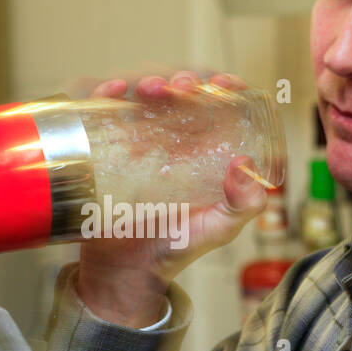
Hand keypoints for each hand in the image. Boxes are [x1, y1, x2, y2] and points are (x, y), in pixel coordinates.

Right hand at [77, 69, 268, 312]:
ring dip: (151, 82)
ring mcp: (140, 142)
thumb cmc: (177, 247)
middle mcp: (175, 142)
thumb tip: (245, 166)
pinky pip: (106, 112)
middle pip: (182, 95)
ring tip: (153, 90)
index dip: (225, 89)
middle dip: (185, 81)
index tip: (224, 84)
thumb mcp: (220, 228)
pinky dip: (109, 94)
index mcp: (205, 153)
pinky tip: (115, 90)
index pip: (220, 108)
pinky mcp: (108, 148)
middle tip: (183, 87)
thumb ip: (243, 204)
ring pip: (146, 97)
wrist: (128, 270)